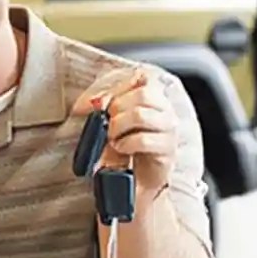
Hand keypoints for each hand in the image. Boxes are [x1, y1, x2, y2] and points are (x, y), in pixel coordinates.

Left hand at [72, 68, 177, 196]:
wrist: (137, 180)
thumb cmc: (125, 148)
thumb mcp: (112, 121)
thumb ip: (104, 106)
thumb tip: (86, 104)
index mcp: (155, 98)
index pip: (142, 77)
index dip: (117, 88)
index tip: (98, 103)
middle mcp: (166, 111)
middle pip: (143, 94)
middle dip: (117, 106)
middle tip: (107, 122)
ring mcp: (169, 130)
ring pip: (142, 115)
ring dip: (119, 126)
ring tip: (113, 137)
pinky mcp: (167, 150)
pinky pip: (143, 140)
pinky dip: (125, 144)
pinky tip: (121, 148)